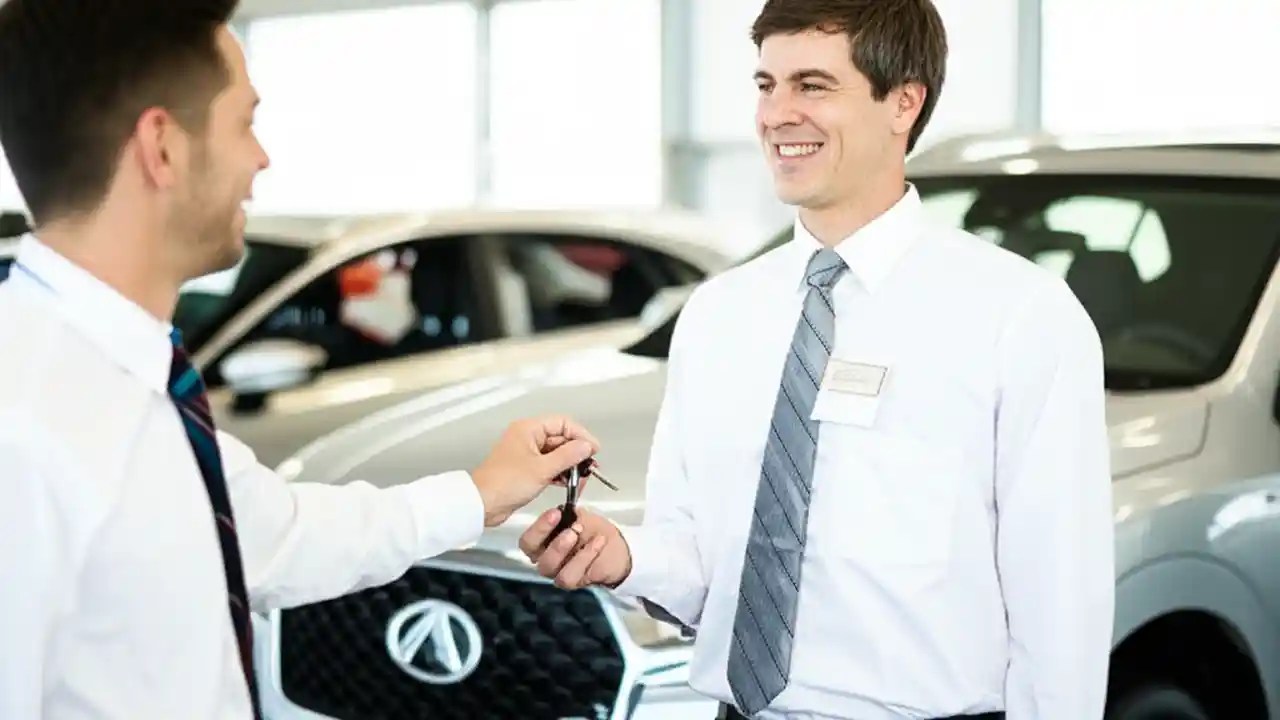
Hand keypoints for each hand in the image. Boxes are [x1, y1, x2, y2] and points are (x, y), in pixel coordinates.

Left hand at [471, 415, 599, 526]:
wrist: (482, 503)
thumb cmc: (503, 483)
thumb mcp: (542, 469)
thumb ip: (568, 456)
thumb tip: (586, 446)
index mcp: (528, 429)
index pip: (563, 423)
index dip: (581, 435)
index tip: (593, 449)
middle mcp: (527, 437)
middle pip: (560, 437)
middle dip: (576, 451)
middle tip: (589, 465)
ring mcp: (526, 453)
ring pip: (556, 452)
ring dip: (569, 463)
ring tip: (580, 476)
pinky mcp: (526, 468)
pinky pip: (549, 465)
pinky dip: (559, 471)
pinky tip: (567, 481)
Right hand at [519, 506, 631, 589]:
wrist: (616, 546)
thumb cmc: (592, 530)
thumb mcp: (581, 517)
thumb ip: (569, 516)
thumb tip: (564, 512)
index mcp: (541, 544)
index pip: (528, 542)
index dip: (539, 528)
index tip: (555, 514)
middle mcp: (547, 562)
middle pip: (542, 562)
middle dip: (558, 545)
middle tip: (574, 530)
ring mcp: (561, 575)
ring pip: (561, 575)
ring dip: (578, 556)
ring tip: (589, 538)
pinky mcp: (577, 584)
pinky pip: (578, 577)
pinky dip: (588, 558)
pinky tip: (599, 542)